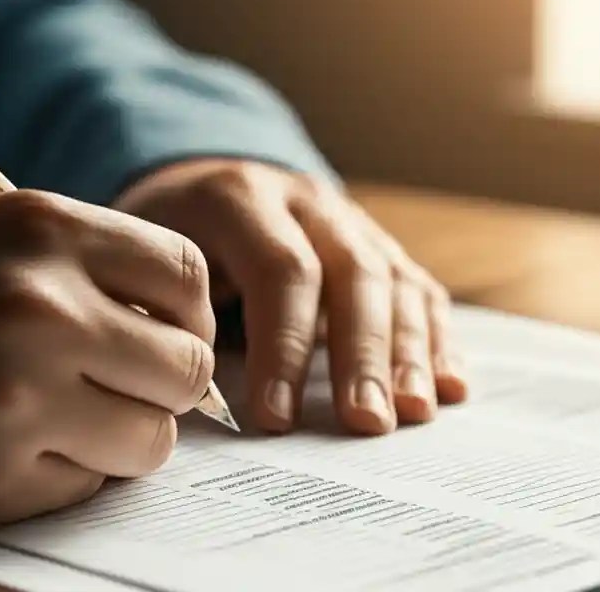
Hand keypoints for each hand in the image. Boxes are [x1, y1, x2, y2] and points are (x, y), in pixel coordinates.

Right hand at [0, 190, 214, 531]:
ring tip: (59, 420)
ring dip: (121, 439)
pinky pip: (87, 485)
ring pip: (150, 440)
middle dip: (165, 387)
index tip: (167, 335)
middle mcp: (41, 305)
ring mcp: (18, 396)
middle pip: (187, 366)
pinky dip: (65, 475)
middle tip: (121, 389)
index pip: (186, 275)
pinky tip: (5, 447)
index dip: (188, 316)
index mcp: (40, 226)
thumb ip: (79, 268)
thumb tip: (176, 325)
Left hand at [115, 160, 467, 435]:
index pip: (280, 271)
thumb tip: (197, 390)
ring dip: (410, 352)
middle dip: (363, 355)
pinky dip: (437, 339)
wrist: (202, 176)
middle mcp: (308, 202)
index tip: (276, 420)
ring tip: (415, 413)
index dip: (282, 348)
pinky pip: (418, 288)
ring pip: (395, 280)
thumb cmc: (169, 236)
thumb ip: (172, 310)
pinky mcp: (380, 245)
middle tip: (367, 423)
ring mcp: (351, 220)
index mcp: (242, 199)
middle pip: (354, 274)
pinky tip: (450, 385)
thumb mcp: (149, 256)